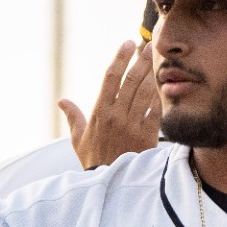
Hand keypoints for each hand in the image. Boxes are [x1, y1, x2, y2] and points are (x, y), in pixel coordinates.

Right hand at [61, 39, 157, 167]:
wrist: (109, 184)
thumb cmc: (93, 161)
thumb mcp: (77, 139)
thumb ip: (72, 117)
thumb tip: (61, 101)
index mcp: (99, 112)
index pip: (110, 77)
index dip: (120, 58)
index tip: (128, 43)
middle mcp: (116, 115)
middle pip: (131, 80)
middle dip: (141, 60)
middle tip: (149, 45)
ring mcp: (133, 124)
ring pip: (145, 92)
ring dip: (153, 73)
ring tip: (158, 59)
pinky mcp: (147, 135)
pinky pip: (156, 110)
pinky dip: (161, 96)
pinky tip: (165, 84)